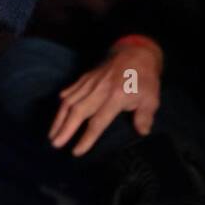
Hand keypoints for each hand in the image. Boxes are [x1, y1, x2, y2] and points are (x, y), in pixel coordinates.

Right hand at [48, 44, 162, 155]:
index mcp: (115, 97)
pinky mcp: (86, 76)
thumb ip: (145, 116)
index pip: (97, 122)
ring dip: (59, 117)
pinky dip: (63, 100)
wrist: (135, 52)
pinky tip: (58, 112)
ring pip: (69, 100)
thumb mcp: (151, 98)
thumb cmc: (144, 79)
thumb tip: (141, 132)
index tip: (76, 151)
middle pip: (77, 111)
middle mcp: (99, 90)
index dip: (86, 138)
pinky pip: (71, 89)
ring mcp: (90, 82)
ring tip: (52, 133)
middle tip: (55, 144)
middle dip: (65, 128)